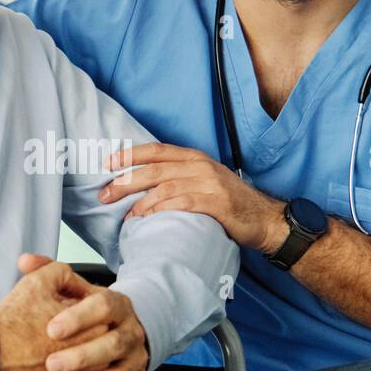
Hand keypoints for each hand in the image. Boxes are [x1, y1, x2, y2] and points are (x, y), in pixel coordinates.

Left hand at [19, 253, 149, 370]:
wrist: (116, 334)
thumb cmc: (83, 312)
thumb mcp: (69, 289)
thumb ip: (47, 273)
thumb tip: (24, 260)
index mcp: (118, 305)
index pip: (104, 305)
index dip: (79, 317)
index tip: (50, 329)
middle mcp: (132, 333)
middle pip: (113, 344)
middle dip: (82, 356)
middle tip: (50, 364)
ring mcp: (134, 361)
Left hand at [100, 142, 288, 254]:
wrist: (265, 219)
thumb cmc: (229, 203)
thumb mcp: (204, 182)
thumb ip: (178, 178)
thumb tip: (142, 184)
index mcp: (195, 158)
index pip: (156, 151)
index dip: (130, 156)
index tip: (107, 164)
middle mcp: (201, 166)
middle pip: (154, 170)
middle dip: (125, 181)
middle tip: (105, 194)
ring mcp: (210, 184)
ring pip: (165, 187)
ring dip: (140, 201)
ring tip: (126, 214)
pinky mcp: (217, 203)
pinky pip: (183, 203)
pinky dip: (162, 210)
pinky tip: (148, 218)